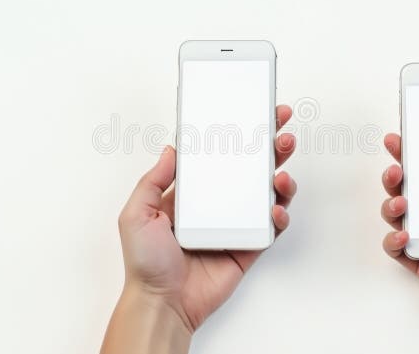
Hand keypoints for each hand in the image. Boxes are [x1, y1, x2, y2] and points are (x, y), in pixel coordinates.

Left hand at [103, 106, 296, 352]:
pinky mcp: (249, 247)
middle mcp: (217, 205)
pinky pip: (272, 227)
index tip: (250, 115)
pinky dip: (280, 215)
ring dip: (281, 177)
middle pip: (250, 168)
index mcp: (192, 193)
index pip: (219, 156)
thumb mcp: (136, 213)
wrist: (162, 303)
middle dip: (269, 147)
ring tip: (281, 172)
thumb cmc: (145, 264)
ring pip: (267, 193)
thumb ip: (154, 180)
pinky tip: (276, 209)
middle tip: (280, 131)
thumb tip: (172, 148)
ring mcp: (235, 225)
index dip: (236, 135)